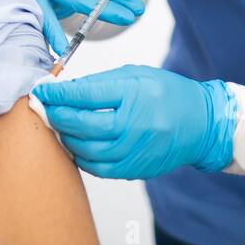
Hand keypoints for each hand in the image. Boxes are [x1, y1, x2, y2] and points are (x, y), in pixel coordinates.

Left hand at [32, 65, 235, 179]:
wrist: (202, 124)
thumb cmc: (169, 94)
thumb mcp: (136, 75)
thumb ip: (100, 83)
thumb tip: (65, 91)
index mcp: (134, 94)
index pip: (84, 94)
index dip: (57, 93)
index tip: (42, 89)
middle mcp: (133, 125)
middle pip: (80, 124)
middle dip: (55, 115)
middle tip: (42, 107)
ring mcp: (134, 151)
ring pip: (84, 149)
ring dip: (64, 137)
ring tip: (56, 125)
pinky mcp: (134, 169)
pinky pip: (97, 168)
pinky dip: (80, 157)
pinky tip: (74, 145)